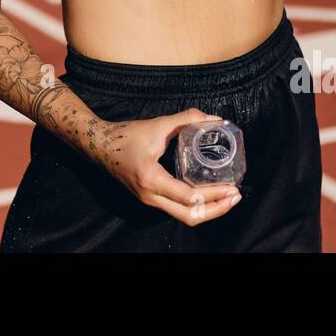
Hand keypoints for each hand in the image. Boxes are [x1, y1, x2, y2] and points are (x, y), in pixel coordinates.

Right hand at [95, 107, 242, 225]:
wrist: (99, 145)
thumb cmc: (126, 135)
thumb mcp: (158, 125)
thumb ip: (186, 119)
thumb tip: (214, 118)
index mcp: (152, 180)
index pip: (189, 197)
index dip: (215, 195)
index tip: (233, 187)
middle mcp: (151, 197)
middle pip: (190, 216)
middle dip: (217, 210)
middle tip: (236, 196)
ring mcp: (149, 200)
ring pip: (183, 216)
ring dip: (208, 211)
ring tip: (227, 198)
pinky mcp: (149, 198)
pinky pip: (176, 210)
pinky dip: (196, 206)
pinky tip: (208, 194)